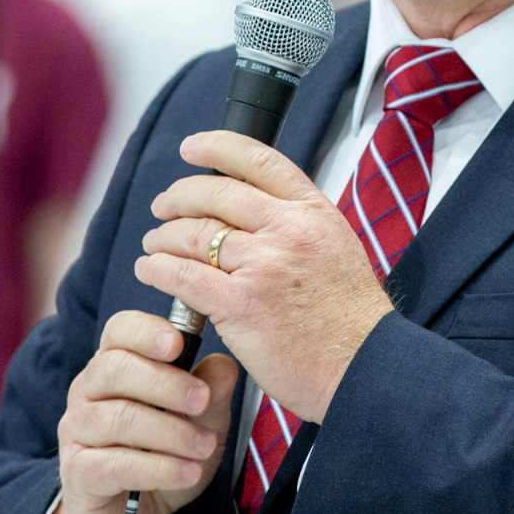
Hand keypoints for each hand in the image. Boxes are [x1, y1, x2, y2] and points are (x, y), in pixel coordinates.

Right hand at [47, 310, 239, 513]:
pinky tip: (188, 473)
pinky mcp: (78, 472)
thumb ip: (212, 390)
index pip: (119, 330)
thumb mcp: (202, 420)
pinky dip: (158, 468)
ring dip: (169, 432)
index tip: (178, 343)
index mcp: (115, 364)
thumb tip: (224, 364)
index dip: (145, 331)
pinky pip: (114, 464)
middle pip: (114, 369)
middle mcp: (88, 390)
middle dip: (165, 383)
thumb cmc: (167, 453)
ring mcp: (77, 430)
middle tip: (203, 401)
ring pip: (117, 418)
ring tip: (205, 447)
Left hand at [135, 130, 392, 423]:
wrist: (364, 366)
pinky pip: (183, 276)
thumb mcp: (336, 247)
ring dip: (163, 236)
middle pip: (215, 194)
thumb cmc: (350, 319)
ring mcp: (263, 265)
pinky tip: (149, 269)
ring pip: (193, 234)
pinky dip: (158, 269)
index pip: (258, 161)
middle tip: (163, 205)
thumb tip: (254, 210)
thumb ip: (297, 224)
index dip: (217, 147)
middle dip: (178, 196)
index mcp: (313, 212)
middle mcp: (288, 230)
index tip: (192, 148)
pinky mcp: (240, 305)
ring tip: (153, 243)